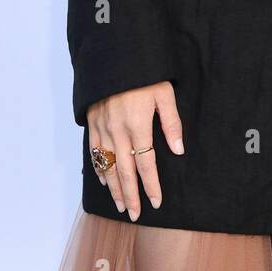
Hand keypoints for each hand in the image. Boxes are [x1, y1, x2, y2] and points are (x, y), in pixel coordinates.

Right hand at [87, 82, 183, 220]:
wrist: (115, 55)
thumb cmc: (145, 74)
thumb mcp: (165, 94)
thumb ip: (172, 123)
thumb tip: (179, 150)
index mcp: (138, 126)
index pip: (146, 164)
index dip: (151, 186)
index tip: (156, 202)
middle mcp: (118, 132)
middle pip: (125, 172)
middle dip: (130, 196)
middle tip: (135, 215)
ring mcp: (102, 129)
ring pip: (107, 166)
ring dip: (114, 188)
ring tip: (120, 206)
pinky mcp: (93, 123)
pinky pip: (94, 152)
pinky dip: (99, 169)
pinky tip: (104, 181)